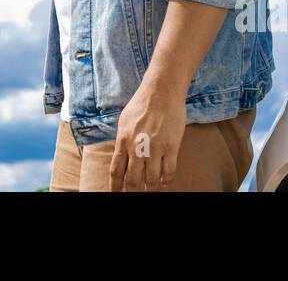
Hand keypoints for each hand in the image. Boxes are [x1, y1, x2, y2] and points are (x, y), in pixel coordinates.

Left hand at [109, 76, 187, 190]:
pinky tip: (165, 182)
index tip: (116, 195)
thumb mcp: (124, 121)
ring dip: (151, 189)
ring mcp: (155, 148)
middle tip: (135, 196)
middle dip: (133, 192)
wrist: (161, 90)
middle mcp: (137, 147)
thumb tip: (120, 157)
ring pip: (151, 180)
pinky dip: (166, 181)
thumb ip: (122, 140)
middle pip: (133, 180)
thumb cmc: (142, 103)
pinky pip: (169, 172)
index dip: (116, 187)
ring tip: (151, 191)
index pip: (116, 171)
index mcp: (123, 140)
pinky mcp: (171, 147)